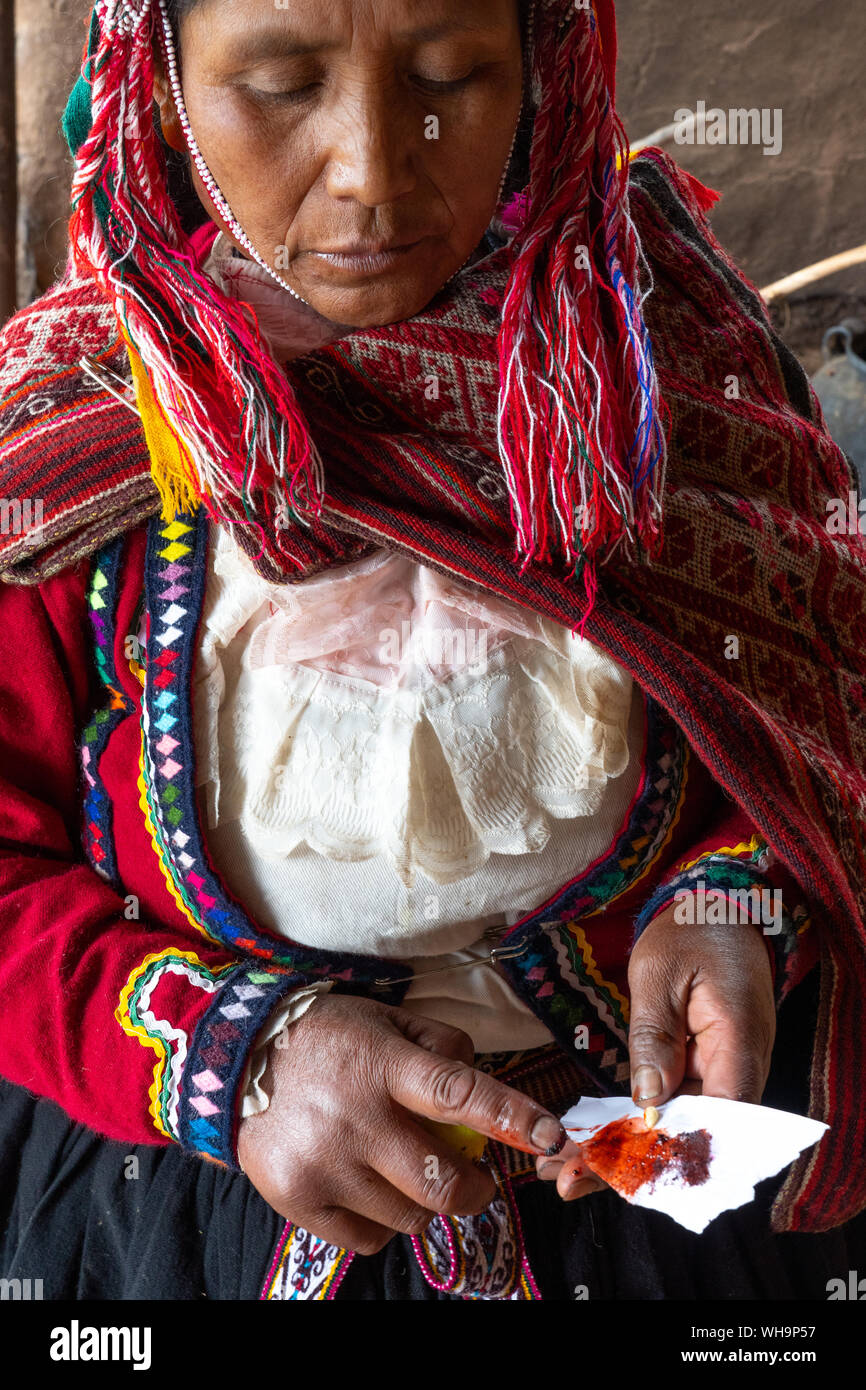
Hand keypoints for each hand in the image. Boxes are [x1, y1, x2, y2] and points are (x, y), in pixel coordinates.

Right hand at [237, 993, 566, 1253]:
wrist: (232, 1061)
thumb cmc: (323, 1037)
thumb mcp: (383, 1019)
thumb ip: (439, 1044)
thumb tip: (481, 1080)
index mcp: (383, 1064)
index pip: (458, 1093)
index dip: (510, 1117)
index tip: (552, 1137)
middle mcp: (356, 1117)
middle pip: (442, 1180)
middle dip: (475, 1188)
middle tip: (477, 1179)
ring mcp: (326, 1164)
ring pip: (411, 1215)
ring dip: (425, 1201)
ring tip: (404, 1173)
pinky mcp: (299, 1200)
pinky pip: (370, 1238)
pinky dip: (384, 1223)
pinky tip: (369, 1189)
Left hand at [535, 902, 775, 1197]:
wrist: (718, 909)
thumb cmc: (693, 932)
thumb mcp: (660, 974)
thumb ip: (654, 1035)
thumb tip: (647, 1100)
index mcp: (739, 1046)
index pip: (715, 1122)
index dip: (665, 1153)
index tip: (615, 1172)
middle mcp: (738, 1071)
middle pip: (691, 1137)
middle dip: (630, 1165)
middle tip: (566, 1180)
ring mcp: (722, 1074)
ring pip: (676, 1128)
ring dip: (624, 1151)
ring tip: (561, 1171)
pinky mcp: (703, 1070)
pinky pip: (672, 1108)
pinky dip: (632, 1125)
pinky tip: (589, 1141)